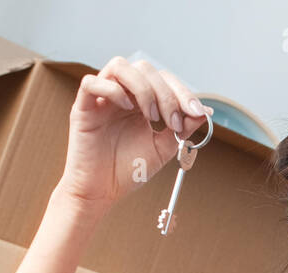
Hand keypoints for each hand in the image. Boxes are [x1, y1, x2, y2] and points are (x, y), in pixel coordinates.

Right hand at [55, 56, 212, 211]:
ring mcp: (101, 98)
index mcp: (141, 101)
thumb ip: (183, 129)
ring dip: (143, 87)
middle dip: (166, 92)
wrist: (103, 191)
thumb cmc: (129, 170)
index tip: (196, 112)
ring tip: (151, 116)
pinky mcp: (82, 108)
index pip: (163, 79)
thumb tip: (205, 112)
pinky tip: (127, 107)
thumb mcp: (163, 148)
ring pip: (119, 66)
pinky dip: (112, 90)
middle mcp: (122, 94)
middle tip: (173, 121)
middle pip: (145, 68)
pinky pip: (91, 82)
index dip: (182, 91)